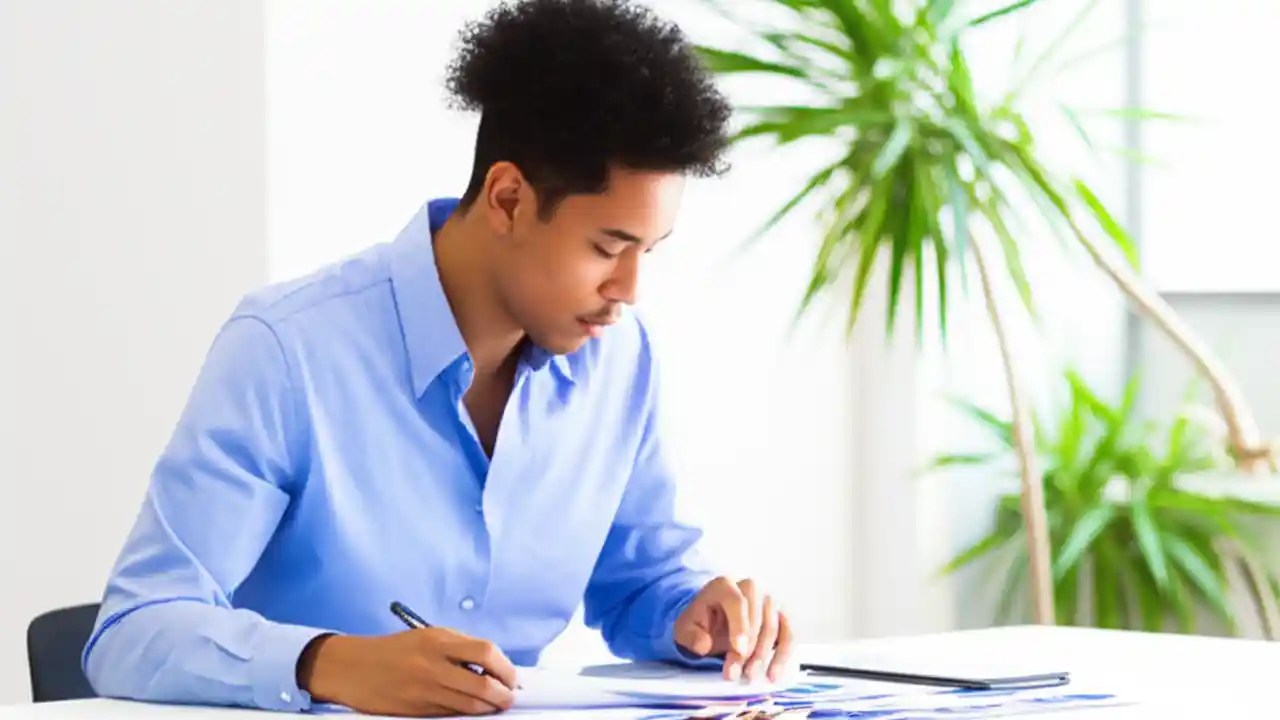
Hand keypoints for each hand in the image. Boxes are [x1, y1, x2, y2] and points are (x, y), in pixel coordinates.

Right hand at [298, 628, 518, 716]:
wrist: (351, 668)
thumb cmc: (392, 650)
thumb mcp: (426, 636)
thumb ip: (458, 647)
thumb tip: (492, 663)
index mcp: (438, 640)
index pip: (486, 652)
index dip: (505, 667)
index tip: (511, 675)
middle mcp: (433, 664)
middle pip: (484, 684)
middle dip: (503, 693)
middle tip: (508, 695)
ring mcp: (425, 689)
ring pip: (470, 704)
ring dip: (488, 707)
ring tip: (495, 705)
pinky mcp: (417, 709)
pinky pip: (451, 713)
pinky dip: (466, 712)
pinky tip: (471, 709)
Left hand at [673, 577, 793, 682]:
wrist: (712, 621)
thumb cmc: (701, 622)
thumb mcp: (685, 628)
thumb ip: (691, 635)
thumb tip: (703, 645)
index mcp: (724, 585)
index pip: (737, 601)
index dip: (739, 626)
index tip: (738, 651)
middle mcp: (750, 587)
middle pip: (757, 616)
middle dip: (748, 647)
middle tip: (737, 671)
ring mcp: (768, 600)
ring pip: (774, 626)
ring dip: (763, 655)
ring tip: (749, 676)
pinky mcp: (780, 615)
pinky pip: (788, 634)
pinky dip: (783, 656)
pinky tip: (772, 674)